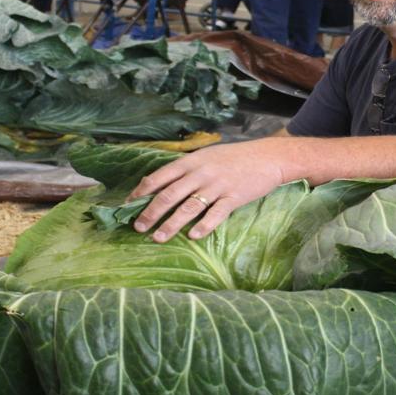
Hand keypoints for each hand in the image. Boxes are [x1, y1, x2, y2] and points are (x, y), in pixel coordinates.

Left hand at [130, 139, 289, 242]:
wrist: (267, 157)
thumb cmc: (234, 158)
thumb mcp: (205, 157)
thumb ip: (184, 169)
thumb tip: (157, 182)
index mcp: (190, 162)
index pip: (159, 177)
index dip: (141, 192)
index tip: (128, 205)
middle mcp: (200, 173)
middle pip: (169, 195)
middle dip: (151, 212)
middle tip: (138, 227)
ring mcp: (217, 186)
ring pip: (189, 207)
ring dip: (171, 224)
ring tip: (158, 238)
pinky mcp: (234, 197)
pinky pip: (216, 214)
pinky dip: (204, 226)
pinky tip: (193, 236)